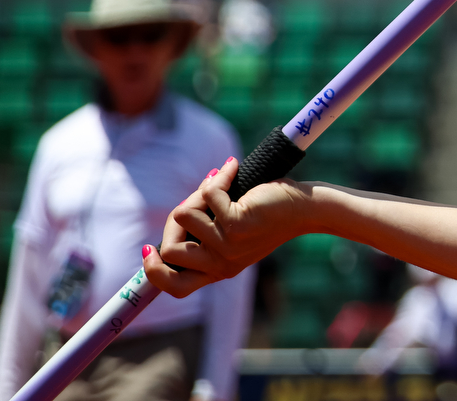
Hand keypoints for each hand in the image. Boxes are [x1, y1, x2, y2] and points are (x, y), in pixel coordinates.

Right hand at [143, 159, 312, 297]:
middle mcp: (221, 264)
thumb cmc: (270, 215)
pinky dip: (218, 177)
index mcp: (218, 271)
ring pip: (182, 217)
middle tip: (199, 199)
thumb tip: (177, 217)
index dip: (154, 271)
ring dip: (198, 193)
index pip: (175, 287)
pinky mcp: (237, 223)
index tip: (149, 250)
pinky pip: (207, 195)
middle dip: (177, 216)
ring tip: (220, 182)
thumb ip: (207, 233)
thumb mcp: (235, 234)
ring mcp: (228, 246)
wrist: (307, 208)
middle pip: (169, 250)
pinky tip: (232, 169)